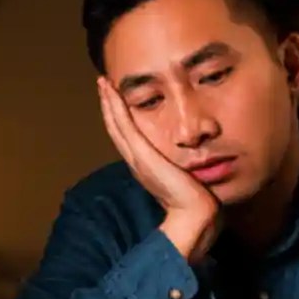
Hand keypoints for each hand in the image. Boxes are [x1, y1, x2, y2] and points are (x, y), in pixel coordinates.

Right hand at [97, 77, 220, 262]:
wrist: (194, 215)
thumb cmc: (196, 201)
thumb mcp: (186, 179)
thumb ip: (184, 170)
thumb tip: (194, 166)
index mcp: (145, 167)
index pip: (128, 137)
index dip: (120, 118)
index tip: (116, 100)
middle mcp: (136, 162)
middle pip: (116, 128)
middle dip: (109, 106)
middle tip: (102, 85)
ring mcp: (136, 158)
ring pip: (116, 125)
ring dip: (108, 102)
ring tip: (103, 84)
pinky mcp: (141, 155)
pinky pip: (124, 126)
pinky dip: (115, 108)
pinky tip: (112, 93)